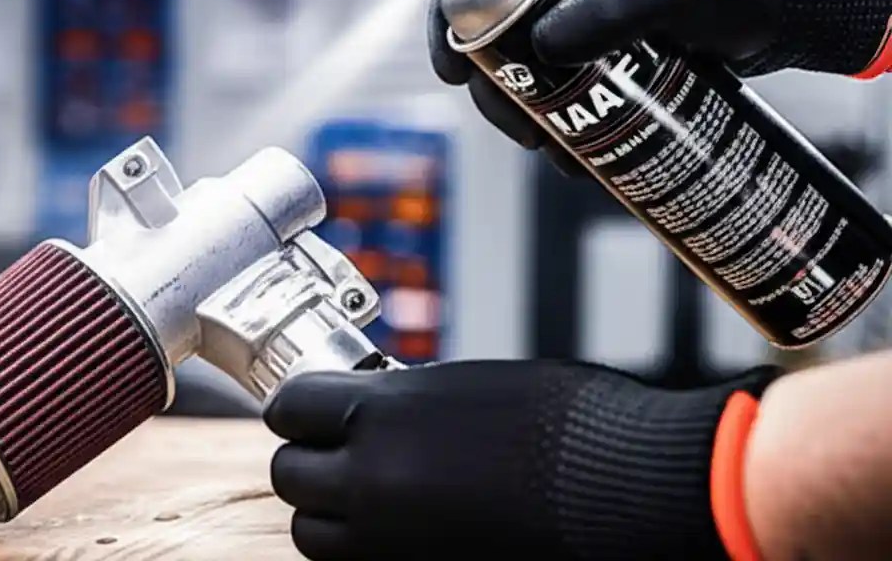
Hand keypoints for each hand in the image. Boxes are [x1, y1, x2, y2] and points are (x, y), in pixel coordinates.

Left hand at [264, 360, 778, 560]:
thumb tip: (380, 405)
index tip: (316, 412)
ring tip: (374, 503)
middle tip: (344, 458)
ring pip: (312, 536)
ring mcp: (391, 540)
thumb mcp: (477, 386)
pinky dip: (368, 553)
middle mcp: (373, 477)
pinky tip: (404, 535)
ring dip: (333, 517)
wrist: (639, 491)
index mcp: (384, 411)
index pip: (290, 407)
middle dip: (312, 464)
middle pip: (290, 476)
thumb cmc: (578, 426)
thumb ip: (410, 400)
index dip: (303, 409)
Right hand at [423, 0, 891, 169]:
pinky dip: (542, 108)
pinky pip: (545, 67)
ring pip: (509, 34)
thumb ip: (620, 8)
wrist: (795, 12)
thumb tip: (544, 49)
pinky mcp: (592, 33)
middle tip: (457, 74)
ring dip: (502, 87)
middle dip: (462, 30)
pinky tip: (560, 147)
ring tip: (528, 136)